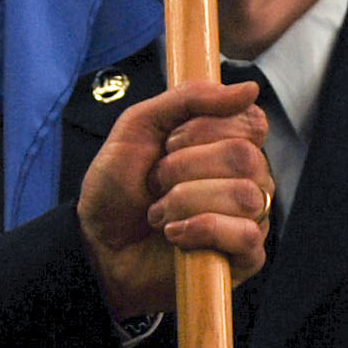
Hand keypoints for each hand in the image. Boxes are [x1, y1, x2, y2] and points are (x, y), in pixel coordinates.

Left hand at [77, 80, 274, 317]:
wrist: (97, 244)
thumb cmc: (118, 188)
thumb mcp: (139, 126)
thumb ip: (189, 99)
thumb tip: (250, 89)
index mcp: (228, 144)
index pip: (250, 122)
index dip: (205, 129)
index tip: (169, 142)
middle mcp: (247, 179)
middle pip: (246, 157)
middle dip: (185, 167)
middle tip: (157, 181)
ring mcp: (250, 219)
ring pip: (244, 195)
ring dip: (186, 201)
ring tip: (159, 213)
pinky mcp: (245, 257)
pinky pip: (246, 235)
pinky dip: (202, 230)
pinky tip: (175, 235)